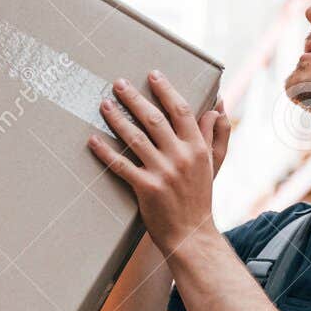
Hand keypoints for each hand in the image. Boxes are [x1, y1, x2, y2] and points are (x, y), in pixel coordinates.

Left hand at [89, 71, 222, 254]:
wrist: (191, 235)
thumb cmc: (201, 196)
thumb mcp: (214, 163)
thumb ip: (217, 134)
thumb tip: (219, 106)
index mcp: (197, 147)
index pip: (180, 110)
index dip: (165, 90)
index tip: (152, 75)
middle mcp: (181, 156)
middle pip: (154, 119)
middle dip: (134, 98)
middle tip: (118, 83)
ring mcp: (163, 172)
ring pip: (135, 138)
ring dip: (117, 119)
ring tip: (104, 104)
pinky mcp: (146, 188)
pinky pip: (121, 165)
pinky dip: (105, 152)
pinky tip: (92, 140)